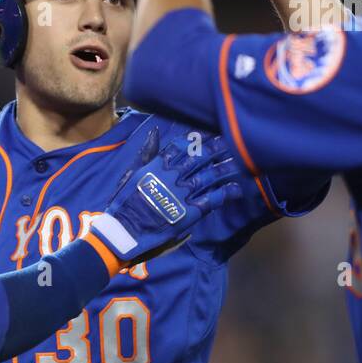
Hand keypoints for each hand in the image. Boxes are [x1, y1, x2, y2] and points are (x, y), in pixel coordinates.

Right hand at [87, 129, 242, 265]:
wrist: (124, 230)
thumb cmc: (123, 203)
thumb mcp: (131, 173)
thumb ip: (146, 153)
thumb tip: (154, 131)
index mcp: (158, 165)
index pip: (182, 145)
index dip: (197, 138)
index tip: (209, 133)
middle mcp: (173, 176)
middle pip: (200, 157)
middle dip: (216, 148)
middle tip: (231, 141)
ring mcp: (182, 194)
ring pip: (209, 176)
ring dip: (225, 168)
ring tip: (238, 162)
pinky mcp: (190, 212)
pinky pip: (212, 199)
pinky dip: (225, 193)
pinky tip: (235, 189)